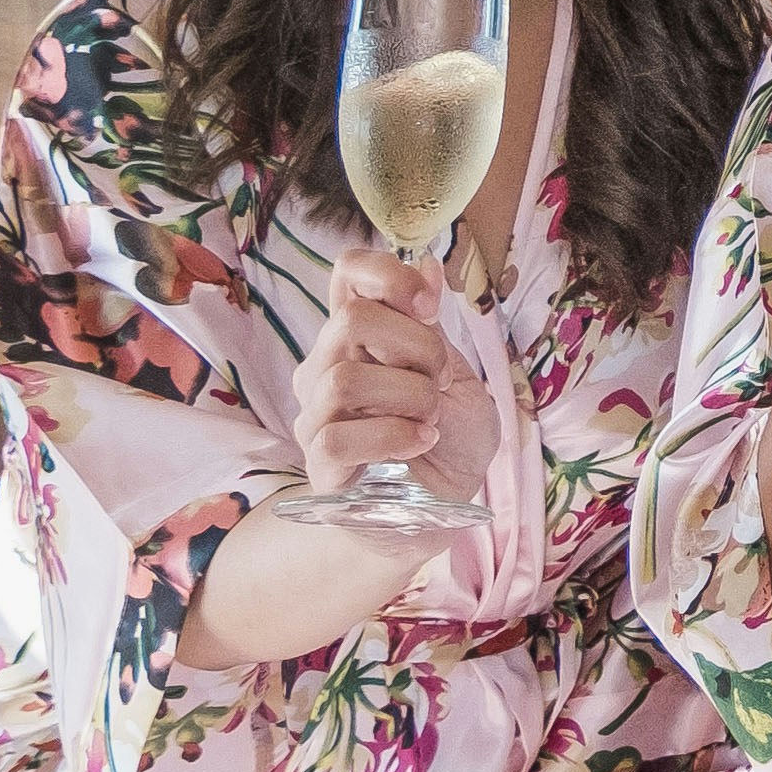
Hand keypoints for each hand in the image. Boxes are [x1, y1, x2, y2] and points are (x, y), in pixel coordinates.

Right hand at [290, 246, 482, 497]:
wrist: (442, 507)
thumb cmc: (449, 438)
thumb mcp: (456, 374)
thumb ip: (432, 327)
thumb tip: (427, 264)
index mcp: (360, 338)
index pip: (347, 275)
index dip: (386, 275)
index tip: (429, 305)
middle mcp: (327, 368)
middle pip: (350, 321)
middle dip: (416, 347)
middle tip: (442, 381)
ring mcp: (316, 417)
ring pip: (344, 380)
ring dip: (409, 396)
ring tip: (432, 419)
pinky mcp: (320, 466)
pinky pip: (337, 438)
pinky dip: (390, 435)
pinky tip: (419, 441)